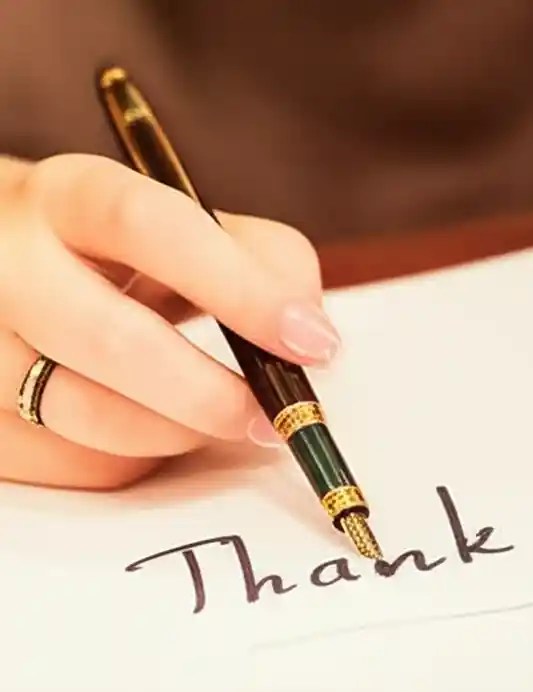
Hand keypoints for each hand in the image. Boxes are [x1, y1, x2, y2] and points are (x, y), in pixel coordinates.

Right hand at [0, 154, 331, 488]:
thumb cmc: (98, 247)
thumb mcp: (170, 220)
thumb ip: (254, 256)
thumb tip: (309, 331)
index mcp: (65, 197)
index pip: (152, 228)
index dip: (242, 288)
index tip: (311, 339)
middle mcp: (4, 266)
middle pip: (116, 341)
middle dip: (215, 391)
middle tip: (276, 413)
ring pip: (92, 418)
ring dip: (182, 433)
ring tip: (224, 419)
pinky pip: (72, 464)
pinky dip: (134, 457)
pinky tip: (152, 425)